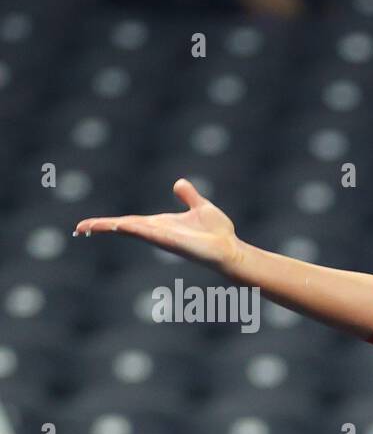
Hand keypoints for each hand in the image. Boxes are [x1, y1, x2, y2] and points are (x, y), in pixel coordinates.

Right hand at [73, 177, 241, 273]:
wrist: (231, 250)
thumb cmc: (218, 234)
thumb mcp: (200, 207)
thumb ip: (188, 196)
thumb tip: (179, 183)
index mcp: (160, 224)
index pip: (129, 221)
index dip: (109, 222)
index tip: (88, 225)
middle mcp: (157, 232)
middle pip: (124, 226)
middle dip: (102, 227)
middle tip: (79, 227)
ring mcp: (162, 237)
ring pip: (131, 229)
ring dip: (111, 227)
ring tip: (87, 227)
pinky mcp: (171, 241)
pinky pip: (148, 233)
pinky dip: (134, 229)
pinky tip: (120, 224)